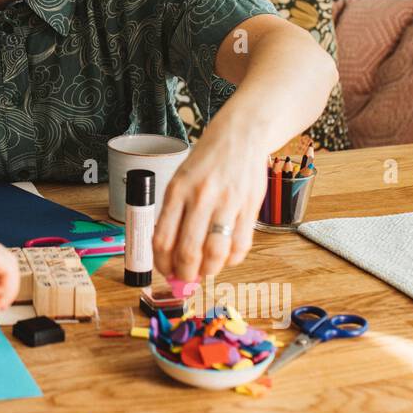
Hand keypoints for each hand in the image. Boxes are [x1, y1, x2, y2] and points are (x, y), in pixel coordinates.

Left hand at [152, 123, 268, 282]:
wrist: (240, 135)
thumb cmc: (207, 161)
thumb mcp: (180, 180)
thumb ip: (175, 214)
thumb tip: (171, 254)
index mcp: (177, 190)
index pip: (163, 239)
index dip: (163, 264)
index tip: (166, 271)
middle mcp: (201, 197)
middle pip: (188, 251)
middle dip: (185, 273)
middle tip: (186, 278)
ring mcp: (227, 202)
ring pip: (215, 253)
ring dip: (209, 271)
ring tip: (206, 271)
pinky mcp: (250, 206)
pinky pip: (241, 245)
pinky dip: (232, 259)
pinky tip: (226, 257)